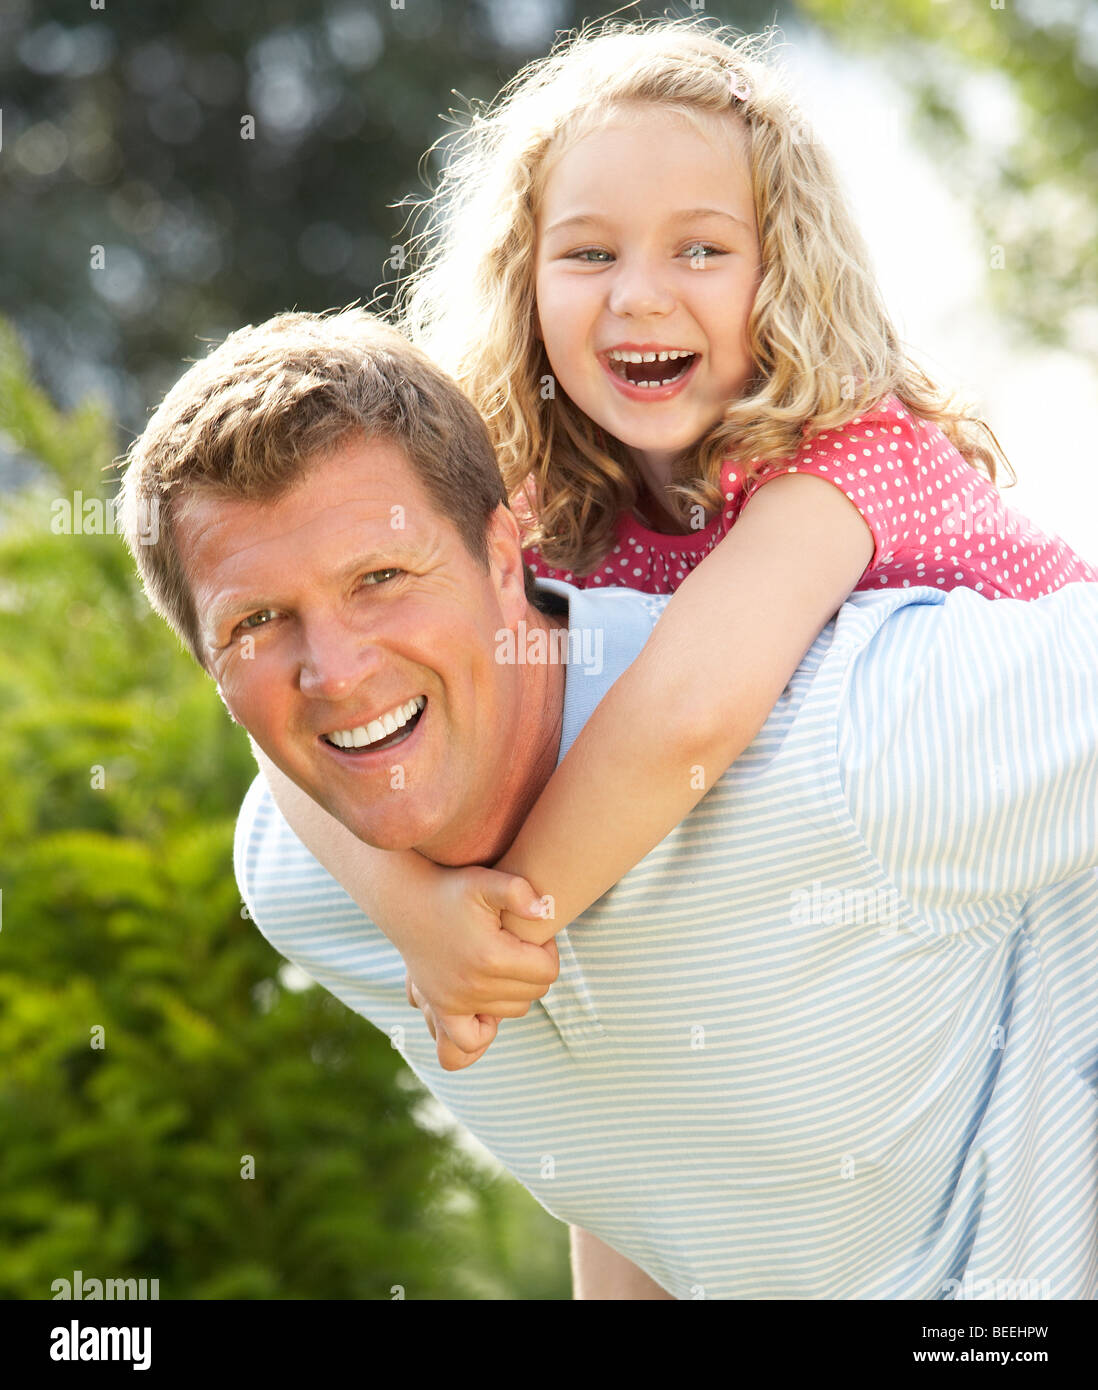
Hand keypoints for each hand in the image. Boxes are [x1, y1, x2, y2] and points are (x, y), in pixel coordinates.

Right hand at [398, 865, 558, 1065]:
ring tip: (505, 963)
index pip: (548, 971)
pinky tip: (487, 1001)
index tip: (533, 934)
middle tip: (519, 946)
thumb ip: (519, 890)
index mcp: (492, 957)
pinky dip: (485, 1029)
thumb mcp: (485, 880)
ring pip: (514, 1011)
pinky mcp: (442, 1009)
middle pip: (534, 993)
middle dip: (535, 969)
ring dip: (517, 991)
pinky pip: (469, 1041)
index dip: (548, 950)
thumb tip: (546, 911)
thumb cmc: (451, 888)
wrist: (408, 900)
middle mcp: (475, 986)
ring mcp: (456, 1002)